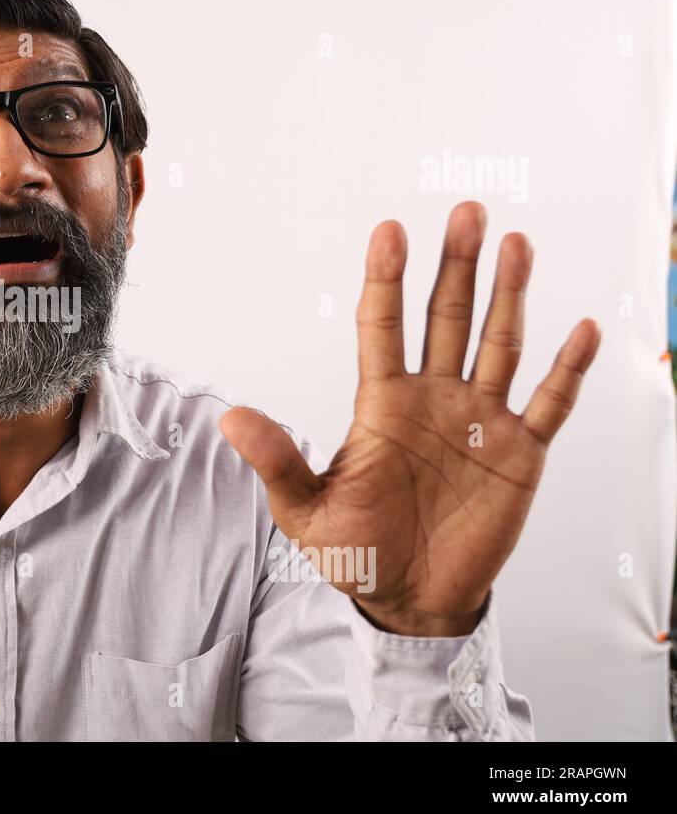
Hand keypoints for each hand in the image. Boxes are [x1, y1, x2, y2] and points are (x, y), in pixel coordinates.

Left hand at [221, 201, 599, 636]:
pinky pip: (548, 403)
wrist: (409, 600)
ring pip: (497, 345)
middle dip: (455, 266)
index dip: (386, 279)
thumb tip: (230, 420)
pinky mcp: (520, 455)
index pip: (381, 326)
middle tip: (466, 212)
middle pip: (445, 319)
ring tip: (516, 244)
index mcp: (381, 404)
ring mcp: (479, 422)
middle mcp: (432, 399)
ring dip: (508, 297)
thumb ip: (279, 462)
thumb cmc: (354, 552)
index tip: (389, 229)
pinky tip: (581, 328)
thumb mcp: (306, 510)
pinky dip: (567, 369)